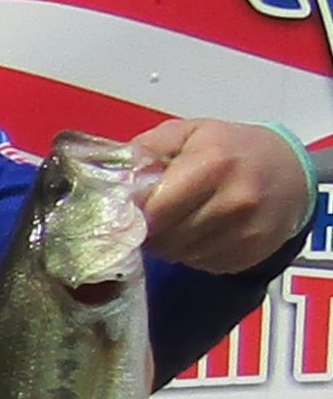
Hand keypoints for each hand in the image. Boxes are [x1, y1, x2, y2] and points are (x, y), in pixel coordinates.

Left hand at [136, 118, 315, 272]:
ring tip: (180, 220)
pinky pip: (201, 264)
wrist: (288, 170)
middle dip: (149, 231)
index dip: (132, 214)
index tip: (127, 210)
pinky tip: (202, 232)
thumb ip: (145, 151)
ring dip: (169, 244)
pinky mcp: (251, 254)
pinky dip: (192, 254)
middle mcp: (233, 201)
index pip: (152, 210)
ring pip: (179, 255)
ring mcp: (246, 231)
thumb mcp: (186, 134)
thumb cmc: (227, 148)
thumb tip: (110, 179)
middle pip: (164, 238)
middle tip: (154, 215)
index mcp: (212, 164)